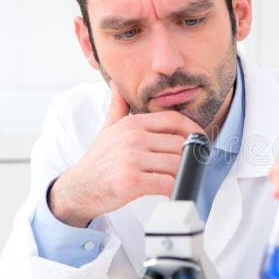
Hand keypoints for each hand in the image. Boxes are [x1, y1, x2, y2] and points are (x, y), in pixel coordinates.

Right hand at [48, 81, 206, 225]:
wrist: (77, 189)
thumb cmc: (98, 161)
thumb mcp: (108, 130)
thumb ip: (118, 108)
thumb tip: (116, 86)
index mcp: (132, 124)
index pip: (174, 120)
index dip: (193, 130)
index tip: (201, 141)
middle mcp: (133, 138)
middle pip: (180, 145)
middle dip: (189, 158)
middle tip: (189, 167)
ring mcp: (132, 159)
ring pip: (177, 164)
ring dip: (182, 175)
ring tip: (178, 180)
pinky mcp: (132, 181)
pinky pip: (167, 183)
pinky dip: (173, 190)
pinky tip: (169, 192)